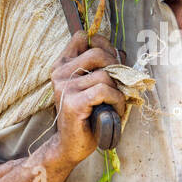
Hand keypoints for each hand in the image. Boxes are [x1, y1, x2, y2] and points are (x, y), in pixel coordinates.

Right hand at [49, 31, 126, 166]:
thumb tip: (120, 52)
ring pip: (104, 75)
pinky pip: (104, 91)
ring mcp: (65, 88)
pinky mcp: (73, 103)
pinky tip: (114, 110)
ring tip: (116, 103)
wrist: (71, 145)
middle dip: (116, 67)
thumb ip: (102, 66)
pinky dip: (116, 101)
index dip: (102, 44)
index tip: (111, 61)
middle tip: (120, 84)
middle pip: (97, 53)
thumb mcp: (93, 85)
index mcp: (62, 65)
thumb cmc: (86, 114)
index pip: (81, 37)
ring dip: (118, 91)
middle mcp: (60, 73)